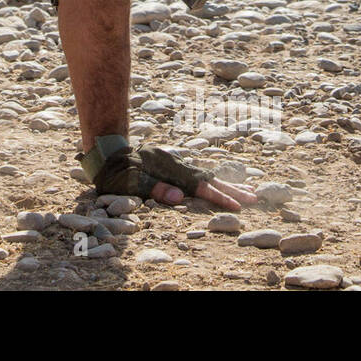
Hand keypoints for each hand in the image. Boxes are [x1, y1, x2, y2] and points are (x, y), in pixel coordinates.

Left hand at [84, 142, 260, 210]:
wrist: (106, 152)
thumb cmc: (115, 173)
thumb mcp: (129, 183)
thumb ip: (154, 189)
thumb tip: (180, 198)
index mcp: (169, 171)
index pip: (200, 187)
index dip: (219, 198)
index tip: (238, 207)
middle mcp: (175, 165)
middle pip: (209, 178)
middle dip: (232, 190)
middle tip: (255, 198)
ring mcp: (174, 163)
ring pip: (205, 174)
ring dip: (225, 183)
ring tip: (246, 189)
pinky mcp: (170, 165)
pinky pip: (197, 173)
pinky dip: (212, 179)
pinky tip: (219, 182)